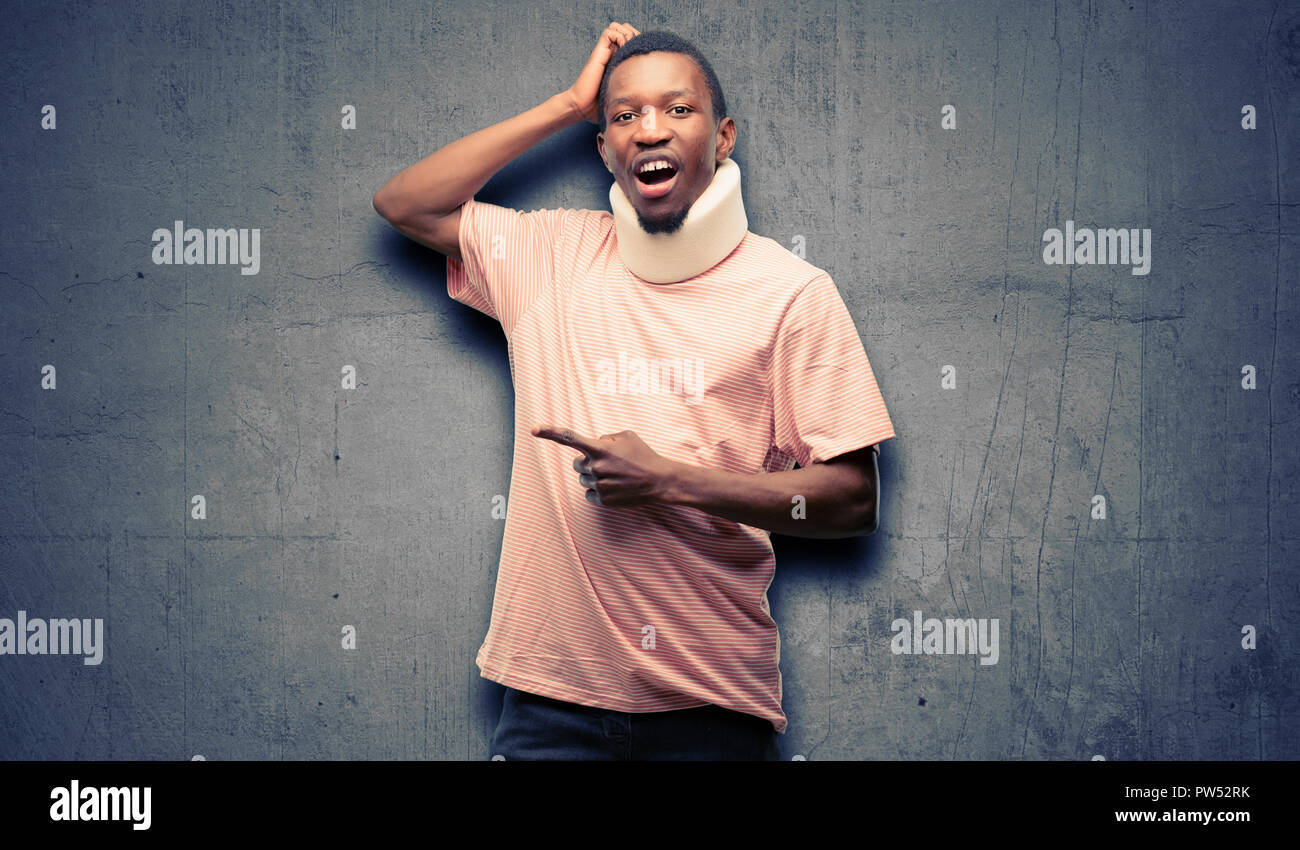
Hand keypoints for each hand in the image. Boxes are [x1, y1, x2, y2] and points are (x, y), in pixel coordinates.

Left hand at [532, 423, 672, 506]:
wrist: (660, 481)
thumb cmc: (644, 455)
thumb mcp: (626, 436)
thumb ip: (605, 437)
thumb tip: (594, 443)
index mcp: (600, 448)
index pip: (569, 438)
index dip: (549, 432)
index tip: (533, 429)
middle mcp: (595, 467)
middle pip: (576, 464)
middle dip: (587, 462)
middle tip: (608, 463)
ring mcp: (598, 485)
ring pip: (583, 479)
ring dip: (594, 476)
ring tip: (616, 475)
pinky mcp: (602, 500)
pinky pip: (589, 494)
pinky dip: (599, 490)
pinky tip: (615, 487)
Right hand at [564, 22, 640, 124]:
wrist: (583, 106)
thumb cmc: (600, 105)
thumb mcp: (623, 97)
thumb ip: (634, 96)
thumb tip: (650, 107)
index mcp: (620, 61)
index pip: (633, 39)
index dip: (641, 41)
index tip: (646, 54)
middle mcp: (613, 53)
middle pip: (626, 29)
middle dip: (635, 34)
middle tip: (638, 49)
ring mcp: (605, 52)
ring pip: (617, 27)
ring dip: (627, 33)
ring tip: (629, 48)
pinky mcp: (598, 53)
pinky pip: (609, 33)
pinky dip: (618, 36)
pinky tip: (622, 48)